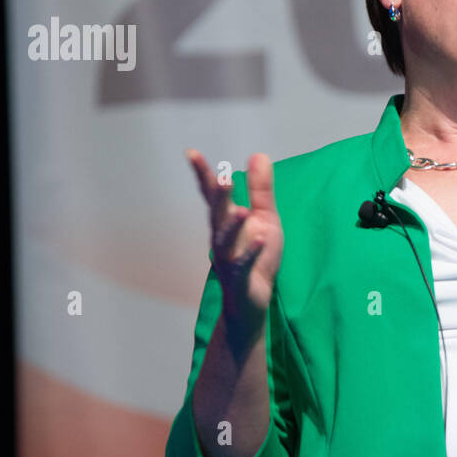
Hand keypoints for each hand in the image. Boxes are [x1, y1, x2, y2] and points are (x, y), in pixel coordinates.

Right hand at [186, 150, 284, 323]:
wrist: (250, 303)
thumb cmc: (256, 259)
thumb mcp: (265, 219)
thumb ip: (261, 190)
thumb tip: (258, 155)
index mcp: (226, 222)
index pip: (212, 196)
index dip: (203, 175)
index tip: (191, 153)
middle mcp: (222, 239)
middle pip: (217, 215)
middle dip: (218, 198)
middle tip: (222, 177)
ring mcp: (229, 260)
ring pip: (226, 242)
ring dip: (232, 226)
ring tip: (241, 211)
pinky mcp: (240, 280)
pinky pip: (243, 265)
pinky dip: (251, 252)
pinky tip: (261, 239)